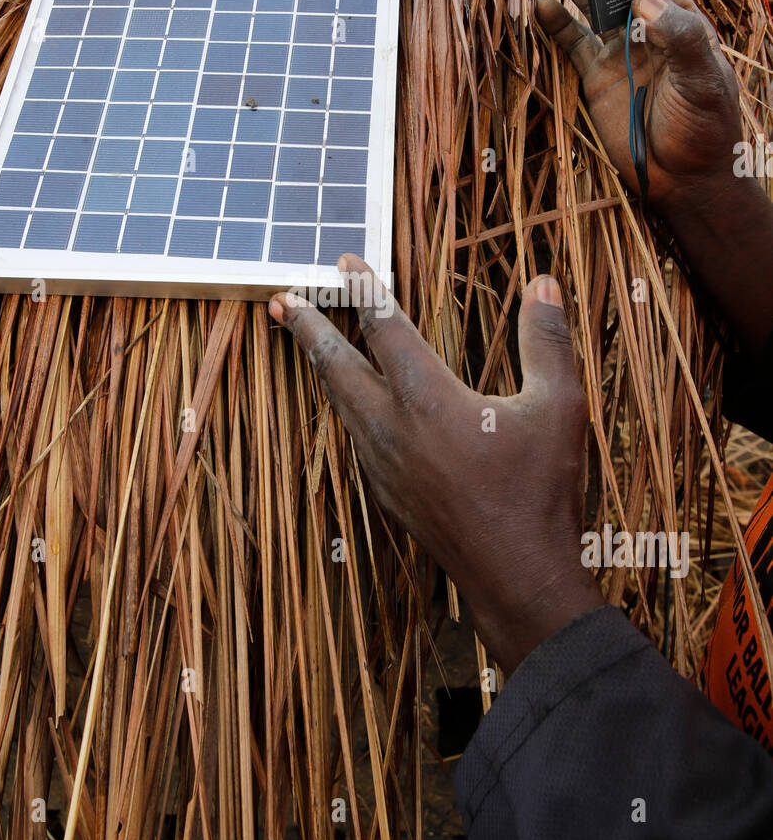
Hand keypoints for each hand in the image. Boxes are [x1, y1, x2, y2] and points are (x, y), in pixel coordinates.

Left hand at [269, 257, 602, 674]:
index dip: (362, 290)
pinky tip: (356, 409)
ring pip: (340, 404)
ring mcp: (382, 465)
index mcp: (427, 398)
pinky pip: (356, 438)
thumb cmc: (540, 491)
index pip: (383, 327)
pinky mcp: (386, 494)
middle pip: (335, 366)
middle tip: (280, 300)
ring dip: (324, 368)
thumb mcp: (560, 406)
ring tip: (309, 344)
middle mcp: (392, 429)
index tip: (344, 262)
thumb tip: (544, 283)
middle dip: (307, 328)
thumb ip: (546, 339)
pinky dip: (347, 408)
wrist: (517, 577)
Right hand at [536, 0, 742, 210]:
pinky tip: (542, 4)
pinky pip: (573, 44)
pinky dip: (557, 24)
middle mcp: (647, 30)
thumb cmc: (706, 127)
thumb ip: (680, 37)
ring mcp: (620, 52)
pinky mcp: (597, 78)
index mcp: (680, 21)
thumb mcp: (704, 79)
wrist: (684, 179)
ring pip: (590, 5)